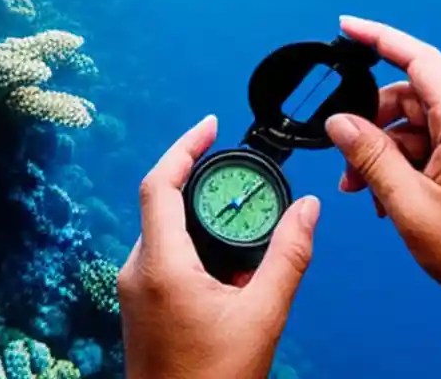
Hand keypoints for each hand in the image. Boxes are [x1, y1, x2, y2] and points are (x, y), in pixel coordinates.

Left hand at [118, 115, 320, 378]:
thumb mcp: (263, 315)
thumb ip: (287, 256)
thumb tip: (308, 210)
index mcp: (161, 265)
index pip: (161, 184)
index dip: (184, 146)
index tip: (209, 125)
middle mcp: (137, 271)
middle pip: (162, 204)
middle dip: (202, 186)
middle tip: (241, 178)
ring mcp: (133, 290)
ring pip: (164, 233)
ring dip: (200, 223)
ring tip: (245, 234)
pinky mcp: (139, 306)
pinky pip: (163, 259)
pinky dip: (194, 251)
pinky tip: (229, 275)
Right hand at [325, 16, 440, 365]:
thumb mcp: (411, 207)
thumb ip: (372, 158)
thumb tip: (339, 122)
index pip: (419, 60)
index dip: (379, 38)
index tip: (345, 28)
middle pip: (411, 98)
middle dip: (370, 124)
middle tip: (346, 166)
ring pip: (419, 127)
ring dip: (385, 153)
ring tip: (366, 194)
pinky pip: (435, 148)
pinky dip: (407, 166)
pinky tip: (390, 201)